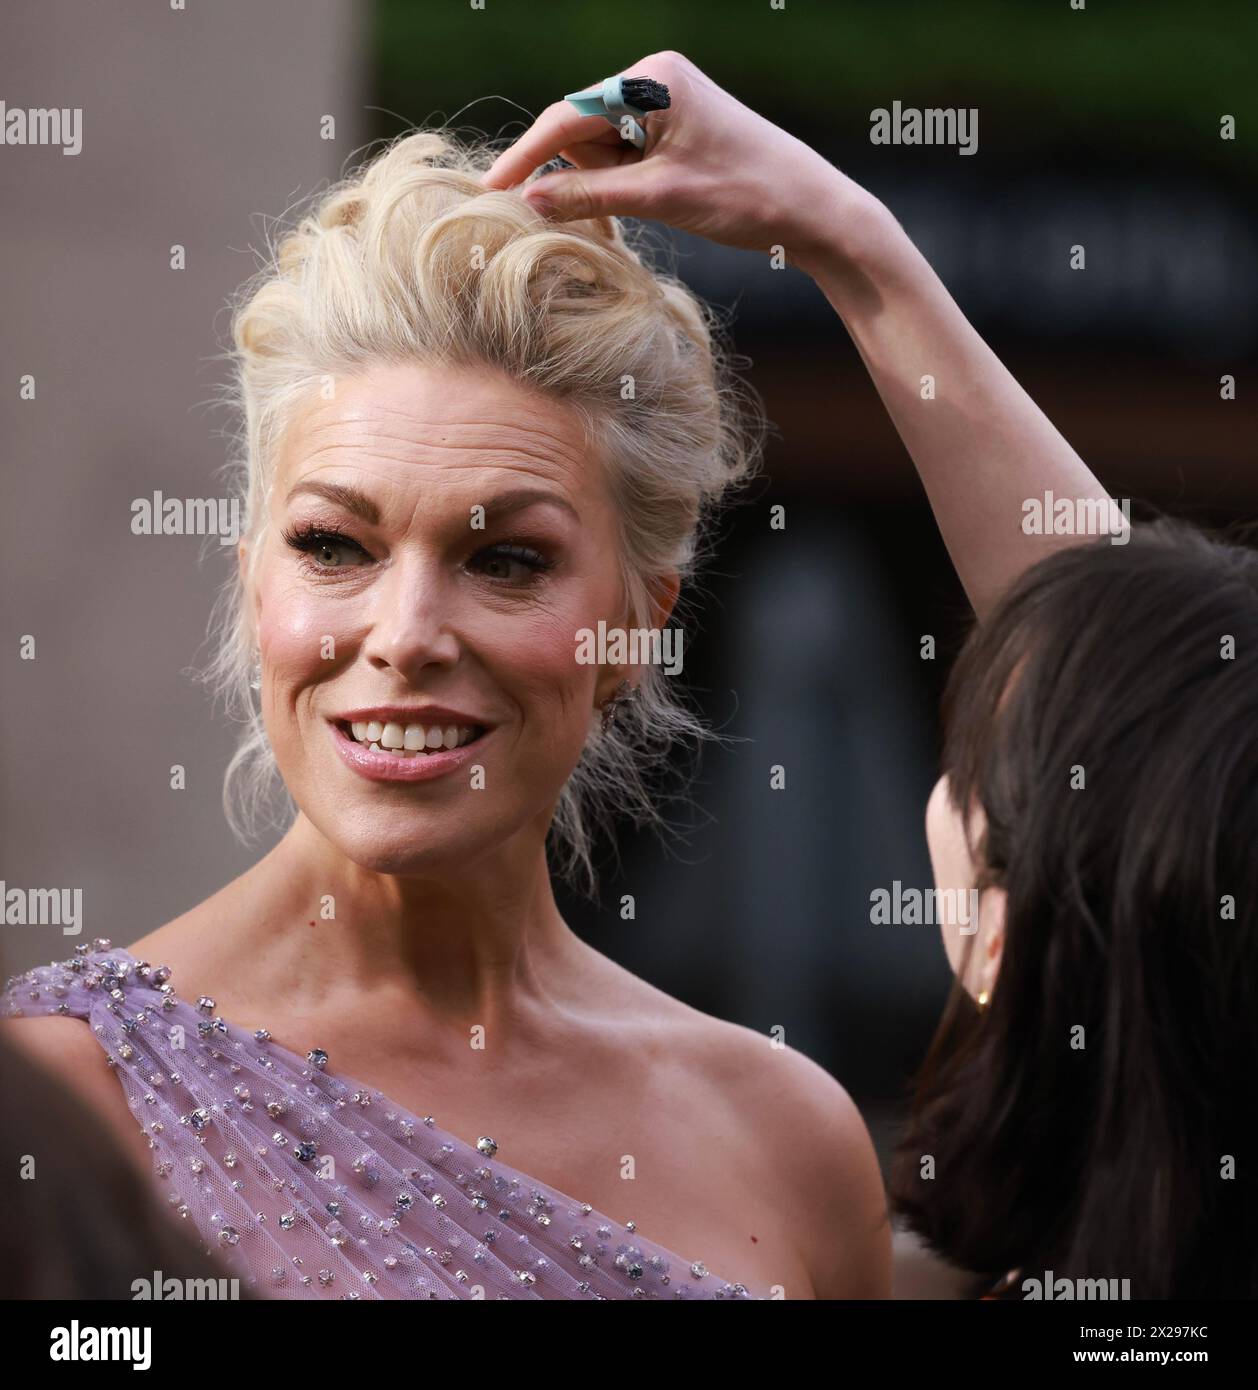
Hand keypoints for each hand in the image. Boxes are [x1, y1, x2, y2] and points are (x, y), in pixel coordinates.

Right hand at [479, 50, 861, 269]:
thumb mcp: (659, 198)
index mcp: (651, 79)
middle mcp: (655, 79)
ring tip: (637, 215)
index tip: (488, 189)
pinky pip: (625, 157)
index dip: (525, 157)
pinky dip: (620, 188)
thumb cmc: (745, 195)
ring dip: (600, 188)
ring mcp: (666, 103)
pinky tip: (634, 212)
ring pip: (600, 149)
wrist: (812, 208)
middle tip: (588, 219)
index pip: (567, 116)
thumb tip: (529, 201)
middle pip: (581, 131)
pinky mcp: (676, 128)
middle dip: (575, 177)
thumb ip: (590, 195)